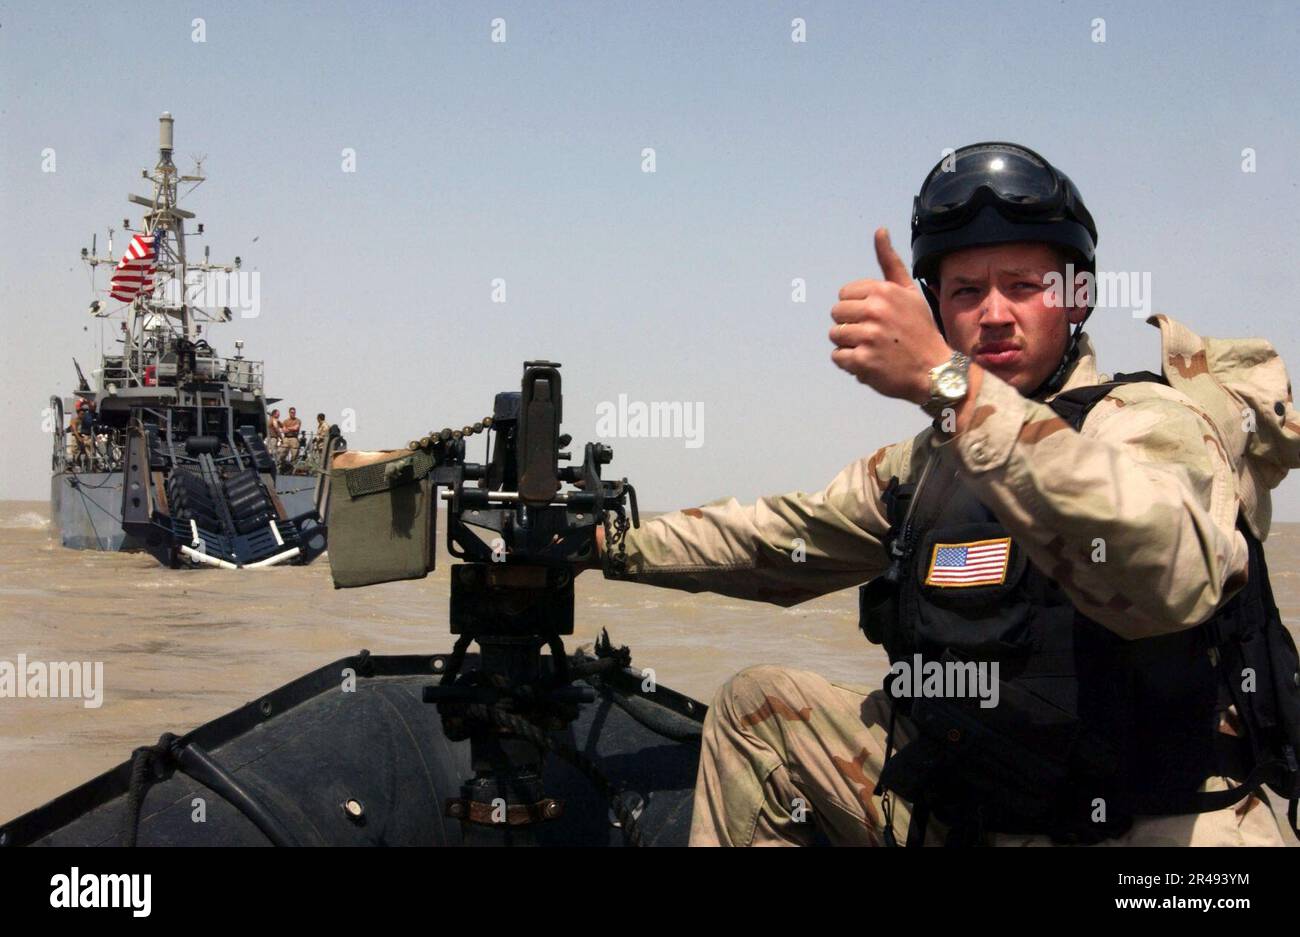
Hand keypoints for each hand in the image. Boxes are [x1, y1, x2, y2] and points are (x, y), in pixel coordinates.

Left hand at [829, 228, 952, 403]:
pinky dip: (850, 363)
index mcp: (883, 291)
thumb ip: (890, 262)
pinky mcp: (863, 361)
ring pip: (835, 335)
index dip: (857, 308)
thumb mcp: (908, 291)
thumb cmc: (919, 329)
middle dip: (851, 325)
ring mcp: (868, 337)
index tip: (876, 317)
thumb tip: (879, 230)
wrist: (935, 370)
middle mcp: (875, 311)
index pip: (844, 295)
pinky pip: (838, 357)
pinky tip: (870, 362)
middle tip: (875, 335)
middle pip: (836, 314)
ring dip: (850, 344)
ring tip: (873, 348)